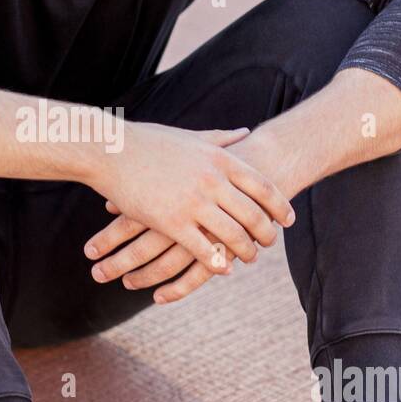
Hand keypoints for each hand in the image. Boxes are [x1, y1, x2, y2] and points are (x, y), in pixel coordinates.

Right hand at [84, 124, 294, 303]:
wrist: (112, 151)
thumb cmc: (149, 142)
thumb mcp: (191, 136)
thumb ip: (221, 138)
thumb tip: (245, 132)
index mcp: (220, 159)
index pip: (263, 186)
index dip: (280, 206)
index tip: (289, 219)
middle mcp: (213, 181)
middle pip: (254, 214)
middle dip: (267, 233)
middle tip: (272, 243)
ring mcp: (193, 202)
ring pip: (233, 235)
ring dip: (246, 251)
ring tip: (250, 258)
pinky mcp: (172, 222)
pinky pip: (203, 249)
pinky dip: (218, 262)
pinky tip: (224, 269)